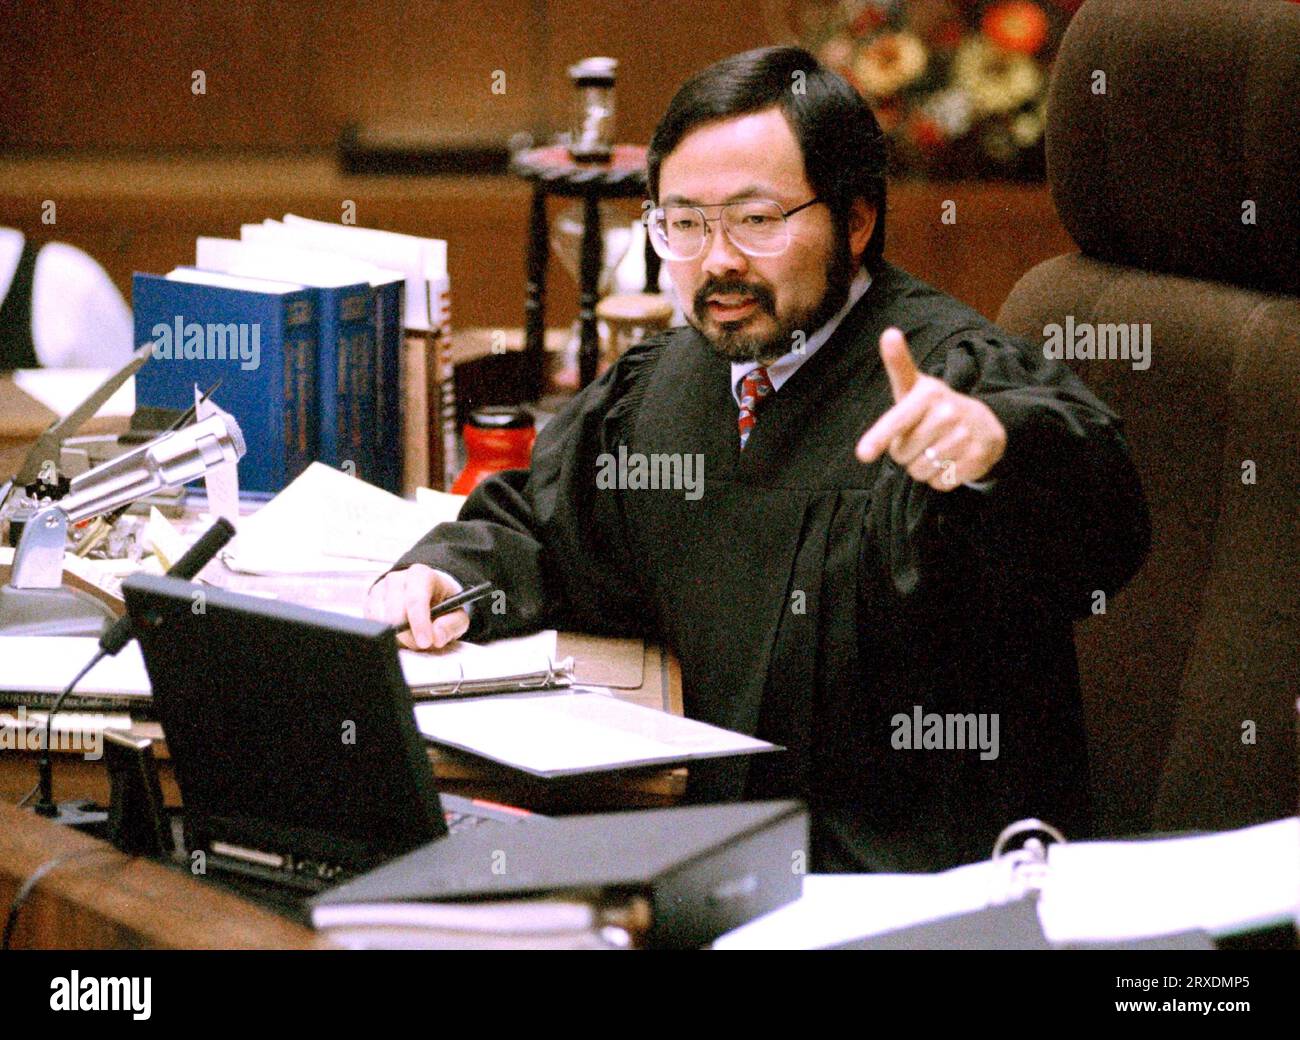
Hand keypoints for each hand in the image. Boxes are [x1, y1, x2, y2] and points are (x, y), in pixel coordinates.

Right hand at [364, 563, 469, 650]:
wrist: (427, 596)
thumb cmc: (441, 604)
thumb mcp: (456, 615)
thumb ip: (451, 625)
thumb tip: (436, 637)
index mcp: (421, 575)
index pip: (416, 598)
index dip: (420, 623)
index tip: (425, 642)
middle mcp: (397, 578)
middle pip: (396, 612)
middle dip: (410, 635)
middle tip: (422, 644)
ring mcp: (380, 589)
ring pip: (382, 620)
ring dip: (398, 637)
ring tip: (413, 636)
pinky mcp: (369, 602)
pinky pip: (373, 624)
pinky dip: (386, 634)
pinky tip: (400, 632)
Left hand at [855, 327, 1005, 490]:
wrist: (984, 423)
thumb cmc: (935, 406)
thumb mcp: (915, 386)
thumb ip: (898, 364)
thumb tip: (889, 332)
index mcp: (928, 394)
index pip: (896, 421)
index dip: (879, 438)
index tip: (862, 454)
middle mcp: (949, 412)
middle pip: (902, 455)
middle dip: (906, 453)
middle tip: (922, 438)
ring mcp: (966, 436)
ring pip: (920, 471)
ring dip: (922, 467)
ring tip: (936, 448)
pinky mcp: (979, 458)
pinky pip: (941, 483)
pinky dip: (940, 479)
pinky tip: (951, 461)